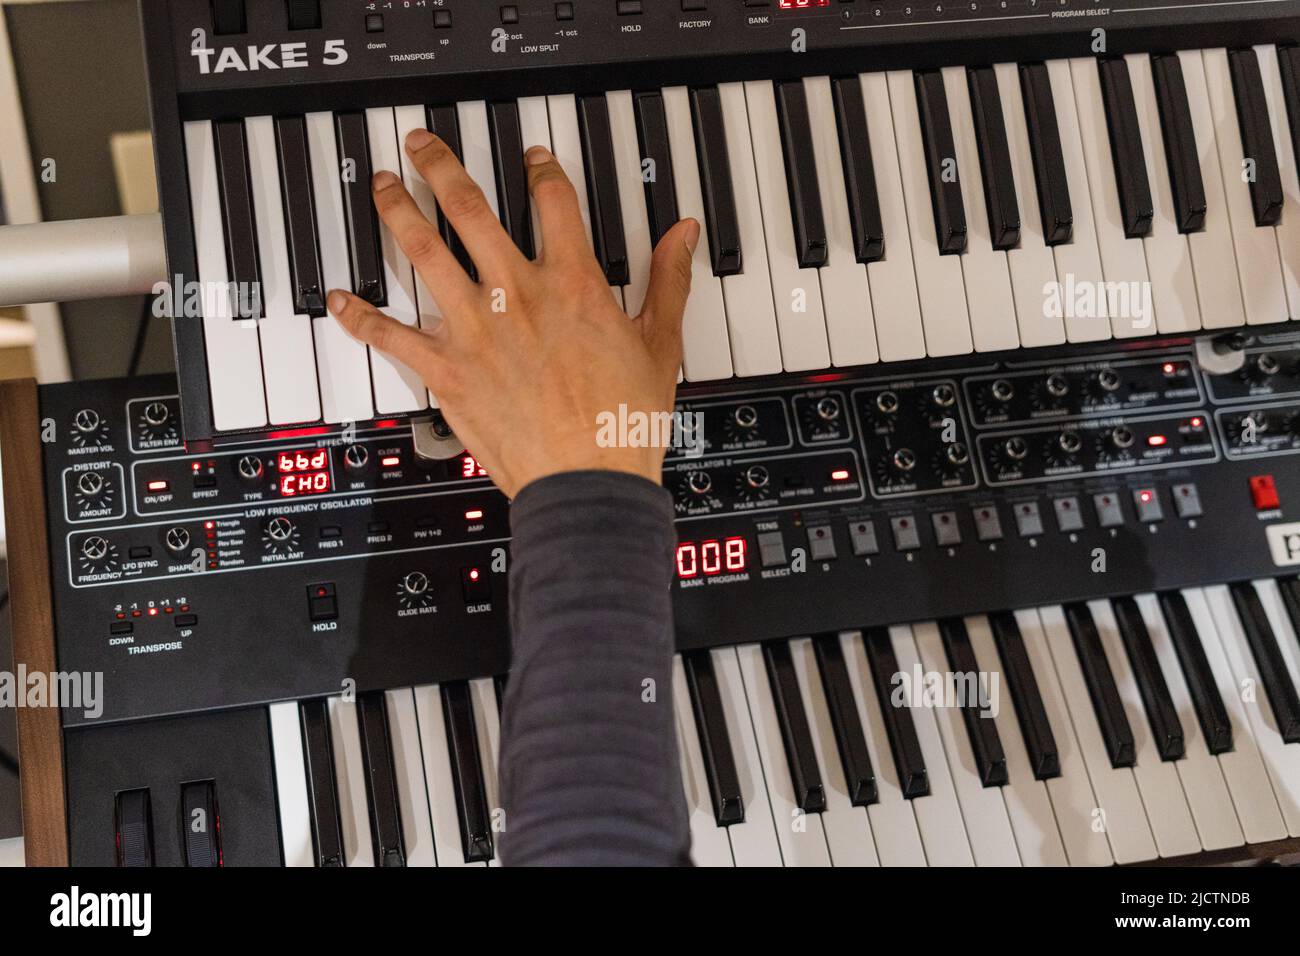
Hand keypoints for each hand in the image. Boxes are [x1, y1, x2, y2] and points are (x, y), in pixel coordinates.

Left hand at [327, 128, 698, 498]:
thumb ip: (668, 281)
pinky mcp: (446, 370)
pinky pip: (389, 336)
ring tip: (385, 186)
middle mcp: (515, 294)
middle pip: (468, 208)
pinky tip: (338, 299)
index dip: (541, 170)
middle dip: (441, 166)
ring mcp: (474, 329)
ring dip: (398, 211)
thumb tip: (681, 235)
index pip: (552, 202)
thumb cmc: (622, 422)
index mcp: (571, 283)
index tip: (533, 159)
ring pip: (423, 252)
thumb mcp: (660, 343)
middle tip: (423, 144)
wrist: (588, 479)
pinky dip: (358, 317)